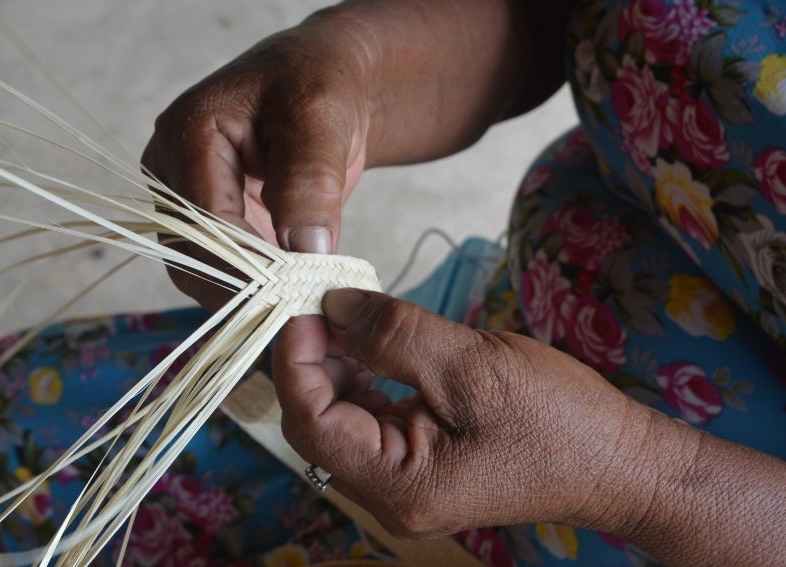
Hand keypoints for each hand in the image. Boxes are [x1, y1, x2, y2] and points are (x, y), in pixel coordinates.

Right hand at [141, 17, 372, 309]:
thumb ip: (309, 180)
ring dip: (248, 298)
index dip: (246, 267)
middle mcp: (171, 171)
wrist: (321, 87)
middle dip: (245, 291)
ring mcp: (185, 202)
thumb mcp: (321, 118)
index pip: (204, 219)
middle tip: (301, 321)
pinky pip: (219, 272)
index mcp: (186, 133)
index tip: (292, 301)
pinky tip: (292, 302)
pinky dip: (255, 291)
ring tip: (301, 315)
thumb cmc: (318, 85)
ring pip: (200, 272)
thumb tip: (303, 250)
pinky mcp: (208, 226)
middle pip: (191, 253)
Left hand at [271, 288, 642, 537]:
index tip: (303, 305)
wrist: (618, 463)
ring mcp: (403, 485)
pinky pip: (370, 421)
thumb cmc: (558, 420)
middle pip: (318, 422)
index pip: (310, 423)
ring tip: (348, 313)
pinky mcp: (418, 466)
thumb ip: (393, 335)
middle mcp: (389, 497)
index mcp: (399, 486)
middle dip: (313, 358)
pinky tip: (371, 342)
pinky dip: (363, 378)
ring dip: (337, 364)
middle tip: (322, 300)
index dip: (296, 361)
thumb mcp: (471, 364)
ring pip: (341, 419)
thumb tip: (333, 306)